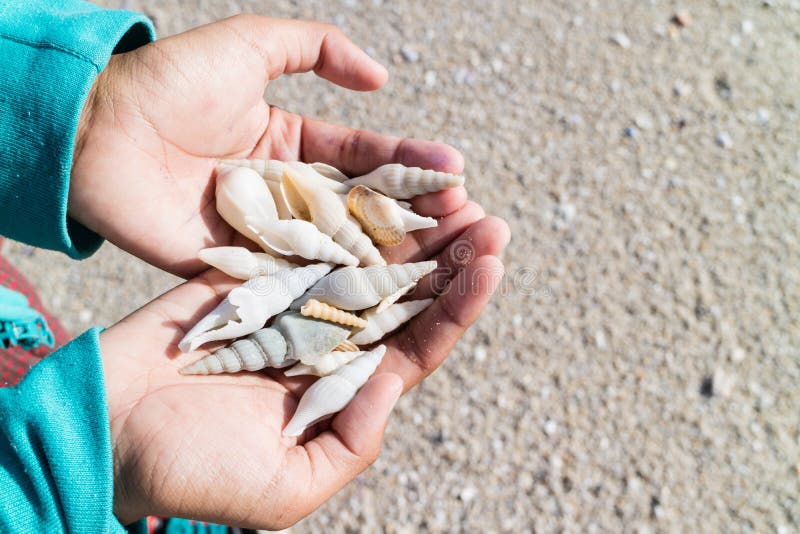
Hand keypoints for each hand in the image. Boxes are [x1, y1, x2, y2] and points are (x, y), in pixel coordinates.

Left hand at [70, 15, 465, 276]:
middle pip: (363, 210)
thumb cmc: (171, 83)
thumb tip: (382, 80)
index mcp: (293, 145)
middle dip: (416, 218)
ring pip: (339, 249)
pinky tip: (385, 295)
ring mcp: (267, 236)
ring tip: (445, 262)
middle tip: (468, 226)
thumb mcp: (251, 45)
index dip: (410, 167)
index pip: (365, 159)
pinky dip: (339, 288)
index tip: (455, 175)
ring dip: (392, 257)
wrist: (98, 133)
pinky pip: (296, 279)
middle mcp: (287, 195)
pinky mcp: (241, 269)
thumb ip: (317, 48)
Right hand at [101, 208, 508, 527]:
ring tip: (451, 194)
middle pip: (401, 297)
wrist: (109, 429)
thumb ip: (351, 442)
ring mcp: (293, 304)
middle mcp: (328, 344)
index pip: (415, 347)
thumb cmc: (194, 471)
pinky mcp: (253, 274)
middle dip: (447, 259)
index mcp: (344, 392)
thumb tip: (393, 380)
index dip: (457, 308)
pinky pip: (305, 240)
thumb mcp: (288, 488)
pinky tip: (378, 188)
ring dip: (407, 230)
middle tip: (488, 220)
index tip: (491, 265)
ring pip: (363, 262)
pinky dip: (342, 215)